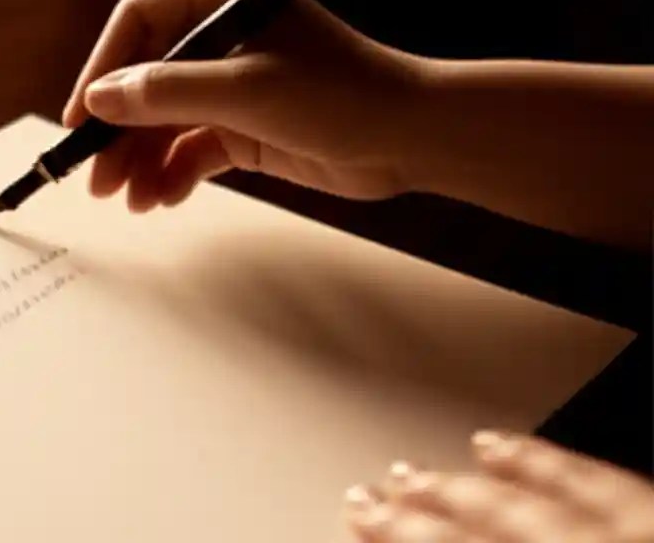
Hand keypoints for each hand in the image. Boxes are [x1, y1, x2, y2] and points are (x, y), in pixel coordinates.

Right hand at [61, 0, 429, 211]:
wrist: (413, 138)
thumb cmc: (341, 94)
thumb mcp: (246, 91)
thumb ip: (167, 93)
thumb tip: (99, 99)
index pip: (139, 22)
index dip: (104, 67)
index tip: (82, 117)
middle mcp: (224, 35)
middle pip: (146, 77)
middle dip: (118, 129)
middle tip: (95, 177)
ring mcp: (233, 83)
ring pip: (164, 119)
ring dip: (141, 158)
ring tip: (127, 199)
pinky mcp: (246, 126)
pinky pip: (192, 147)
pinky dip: (173, 172)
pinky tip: (160, 198)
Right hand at [344, 430, 653, 541]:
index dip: (392, 536)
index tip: (353, 521)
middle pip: (475, 522)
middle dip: (408, 512)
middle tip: (362, 496)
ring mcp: (618, 530)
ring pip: (518, 497)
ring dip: (454, 484)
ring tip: (406, 472)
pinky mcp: (651, 513)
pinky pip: (584, 475)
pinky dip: (532, 457)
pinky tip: (493, 443)